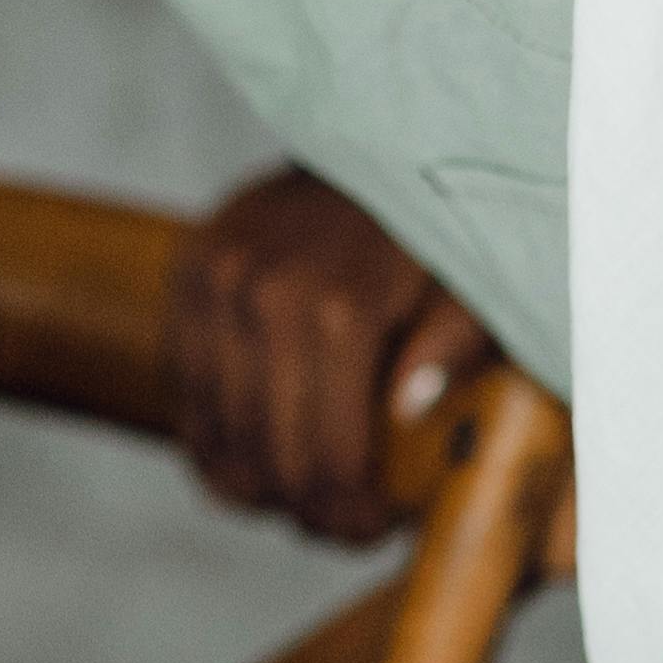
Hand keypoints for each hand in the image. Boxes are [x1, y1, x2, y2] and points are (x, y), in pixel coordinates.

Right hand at [168, 171, 487, 542]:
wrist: (372, 133)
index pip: (327, 459)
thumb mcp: (475, 284)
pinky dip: (215, 440)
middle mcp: (261, 294)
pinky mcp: (187, 272)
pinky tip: (256, 458)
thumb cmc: (436, 225)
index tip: (375, 528)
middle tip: (343, 525)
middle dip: (308, 511)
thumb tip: (410, 415)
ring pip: (215, 434)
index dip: (349, 517)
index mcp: (337, 309)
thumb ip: (455, 350)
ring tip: (301, 497)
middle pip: (268, 459)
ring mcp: (213, 282)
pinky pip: (186, 391)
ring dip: (256, 486)